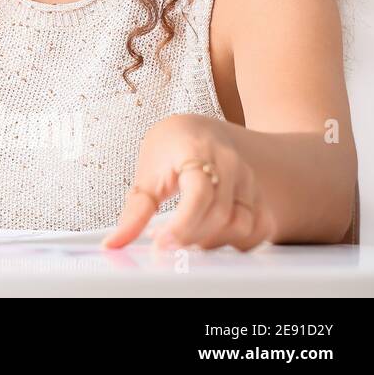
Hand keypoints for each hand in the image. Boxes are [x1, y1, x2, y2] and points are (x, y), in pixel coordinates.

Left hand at [103, 113, 274, 251]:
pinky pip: (261, 229)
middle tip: (167, 243)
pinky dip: (240, 244)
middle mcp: (230, 166)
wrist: (197, 131)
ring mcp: (248, 182)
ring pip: (243, 225)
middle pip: (220, 215)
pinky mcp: (259, 197)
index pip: (199, 195)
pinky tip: (214, 241)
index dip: (182, 225)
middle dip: (191, 237)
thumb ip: (134, 212)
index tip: (161, 243)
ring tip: (187, 240)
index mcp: (197, 153)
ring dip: (214, 242)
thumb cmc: (169, 150)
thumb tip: (112, 243)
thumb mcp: (146, 174)